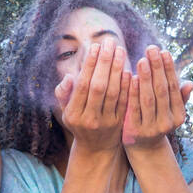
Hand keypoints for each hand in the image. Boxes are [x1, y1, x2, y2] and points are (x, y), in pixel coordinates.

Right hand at [53, 38, 128, 154]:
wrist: (96, 149)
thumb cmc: (79, 123)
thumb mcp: (65, 111)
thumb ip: (63, 94)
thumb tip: (68, 77)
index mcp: (73, 114)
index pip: (82, 85)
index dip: (89, 65)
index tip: (95, 46)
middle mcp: (89, 119)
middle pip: (98, 87)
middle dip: (104, 62)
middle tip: (110, 42)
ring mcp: (106, 123)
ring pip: (112, 93)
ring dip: (117, 70)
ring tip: (120, 50)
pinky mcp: (120, 124)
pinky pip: (124, 102)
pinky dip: (126, 85)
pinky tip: (128, 70)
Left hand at [123, 46, 192, 147]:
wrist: (143, 148)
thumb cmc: (157, 120)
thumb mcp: (170, 111)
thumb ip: (179, 97)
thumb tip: (191, 83)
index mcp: (178, 116)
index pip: (174, 88)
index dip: (169, 69)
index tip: (164, 51)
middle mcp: (167, 123)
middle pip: (162, 91)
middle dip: (157, 68)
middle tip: (151, 49)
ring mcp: (151, 128)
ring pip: (149, 99)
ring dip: (146, 78)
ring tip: (142, 59)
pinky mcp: (134, 131)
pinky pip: (134, 108)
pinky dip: (133, 92)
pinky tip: (131, 77)